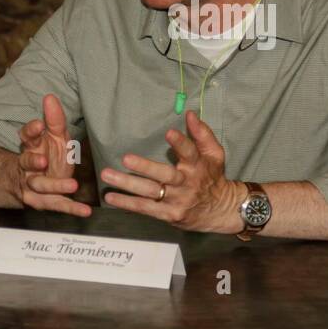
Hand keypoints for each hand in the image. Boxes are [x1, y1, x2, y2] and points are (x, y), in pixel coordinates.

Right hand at [16, 93, 89, 216]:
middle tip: (42, 160)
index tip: (39, 126)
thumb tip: (50, 97)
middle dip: (32, 161)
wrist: (31, 184)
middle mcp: (28, 166)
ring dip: (53, 185)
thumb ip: (54, 120)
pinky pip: (56, 205)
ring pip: (38, 185)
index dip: (31, 132)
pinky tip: (85, 211)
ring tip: (71, 185)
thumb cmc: (47, 155)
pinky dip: (71, 209)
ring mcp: (32, 185)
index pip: (26, 137)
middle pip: (26, 162)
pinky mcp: (43, 201)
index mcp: (31, 147)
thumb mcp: (53, 137)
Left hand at [99, 110, 245, 231]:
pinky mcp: (168, 214)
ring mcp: (177, 200)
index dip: (180, 143)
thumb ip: (202, 134)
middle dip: (145, 167)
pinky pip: (145, 208)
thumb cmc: (211, 177)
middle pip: (165, 175)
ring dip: (127, 184)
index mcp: (198, 166)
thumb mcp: (214, 154)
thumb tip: (189, 114)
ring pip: (150, 192)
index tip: (169, 133)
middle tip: (125, 158)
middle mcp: (187, 183)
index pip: (190, 153)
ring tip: (107, 175)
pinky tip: (110, 197)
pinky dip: (127, 203)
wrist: (220, 210)